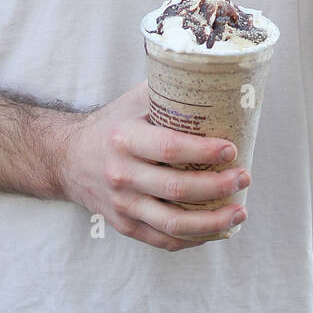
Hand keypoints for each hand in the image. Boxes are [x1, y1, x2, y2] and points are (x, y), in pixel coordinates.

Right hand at [59, 80, 250, 249]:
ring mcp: (122, 205)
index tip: (232, 149)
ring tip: (239, 212)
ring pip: (173, 223)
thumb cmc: (113, 124)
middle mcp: (121, 174)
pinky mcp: (124, 225)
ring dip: (212, 222)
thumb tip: (214, 73)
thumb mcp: (134, 101)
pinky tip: (217, 230)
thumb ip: (169, 90)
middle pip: (177, 189)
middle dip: (218, 186)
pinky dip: (193, 239)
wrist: (68, 158)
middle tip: (245, 176)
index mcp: (125, 139)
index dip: (204, 151)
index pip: (170, 148)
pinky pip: (163, 240)